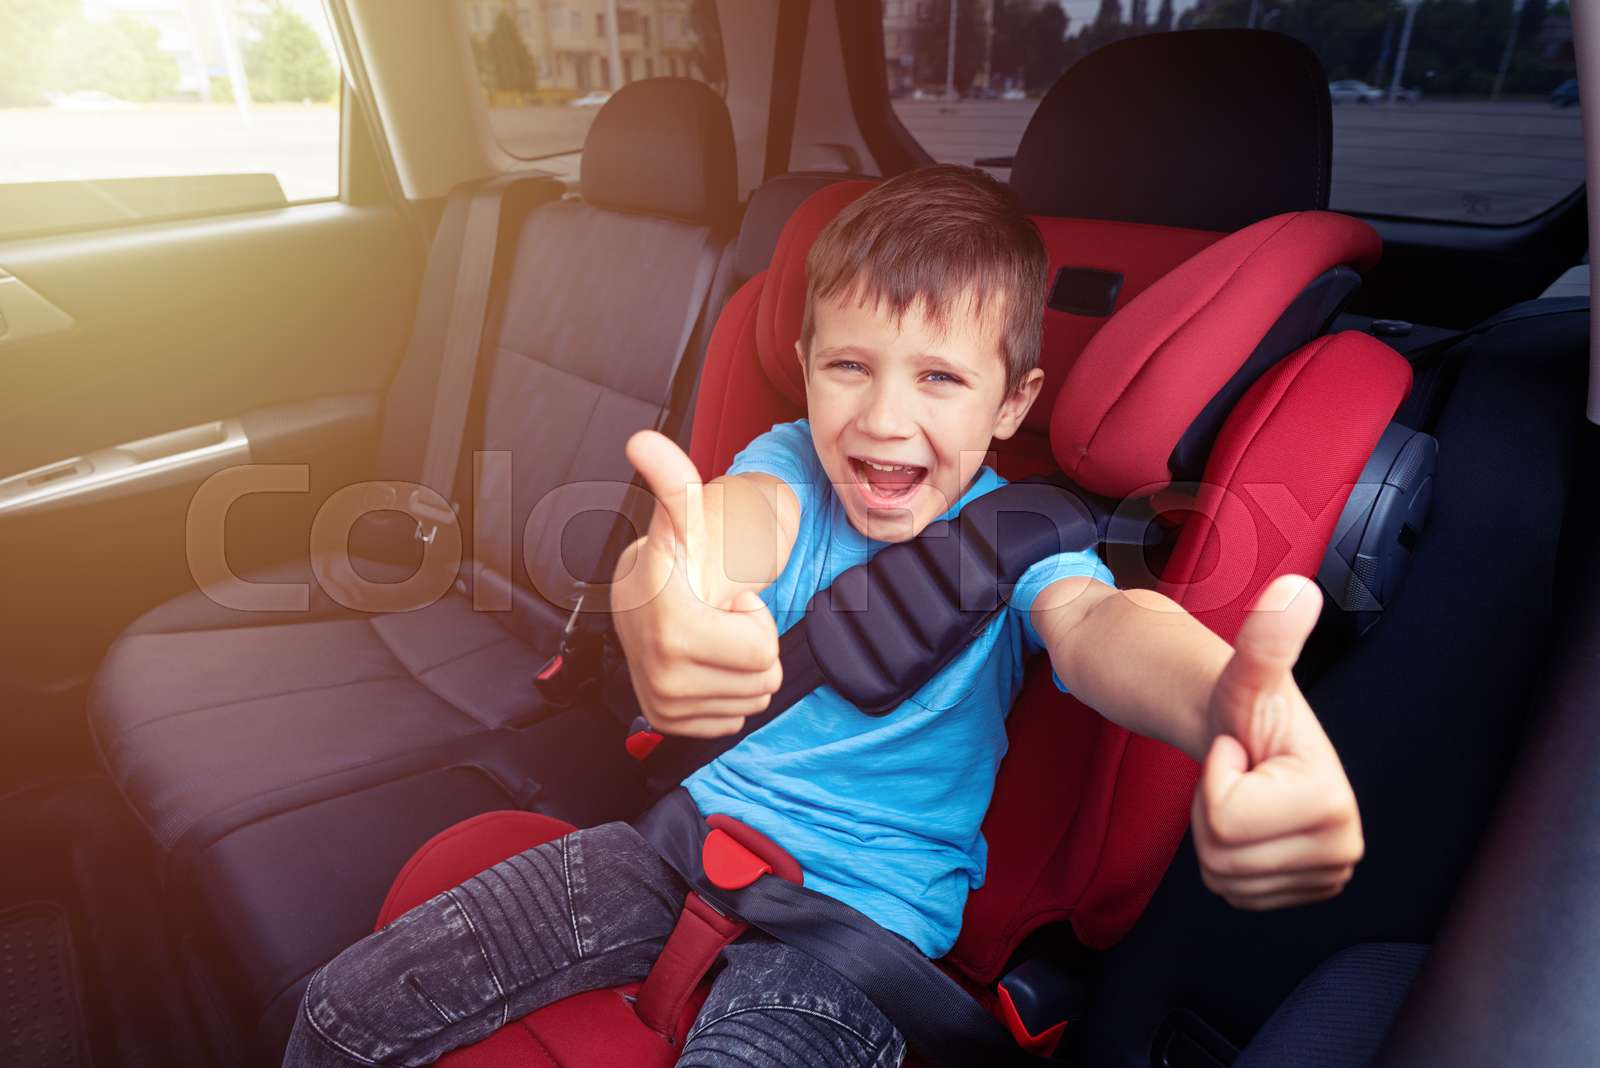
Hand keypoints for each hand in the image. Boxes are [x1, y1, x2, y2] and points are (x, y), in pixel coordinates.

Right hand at [611, 431, 781, 737]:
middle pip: (765, 678)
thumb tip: (643, 440)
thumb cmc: (673, 564)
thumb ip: (672, 481)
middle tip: (717, 619)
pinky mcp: (671, 725)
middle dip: (752, 644)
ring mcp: (666, 707)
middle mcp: (664, 677)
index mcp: (673, 632)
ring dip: (742, 667)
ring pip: (754, 698)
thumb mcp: (681, 522)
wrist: (639, 605)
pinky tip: (702, 662)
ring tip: (709, 638)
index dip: (751, 617)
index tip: (719, 599)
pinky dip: (727, 690)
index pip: (763, 651)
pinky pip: (736, 717)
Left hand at [1192, 575, 1363, 908]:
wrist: (1251, 738)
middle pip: (1223, 858)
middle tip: (1239, 774)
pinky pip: (1229, 893)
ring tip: (1243, 792)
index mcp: (1332, 805)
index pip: (1226, 822)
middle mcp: (1342, 851)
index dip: (1217, 780)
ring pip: (1222, 878)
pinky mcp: (1301, 893)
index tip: (1243, 753)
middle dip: (1212, 810)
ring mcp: (1323, 879)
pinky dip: (1224, 857)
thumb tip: (1295, 589)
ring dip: (1215, 832)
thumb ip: (1268, 636)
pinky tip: (1248, 821)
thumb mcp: (1248, 671)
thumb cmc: (1247, 706)